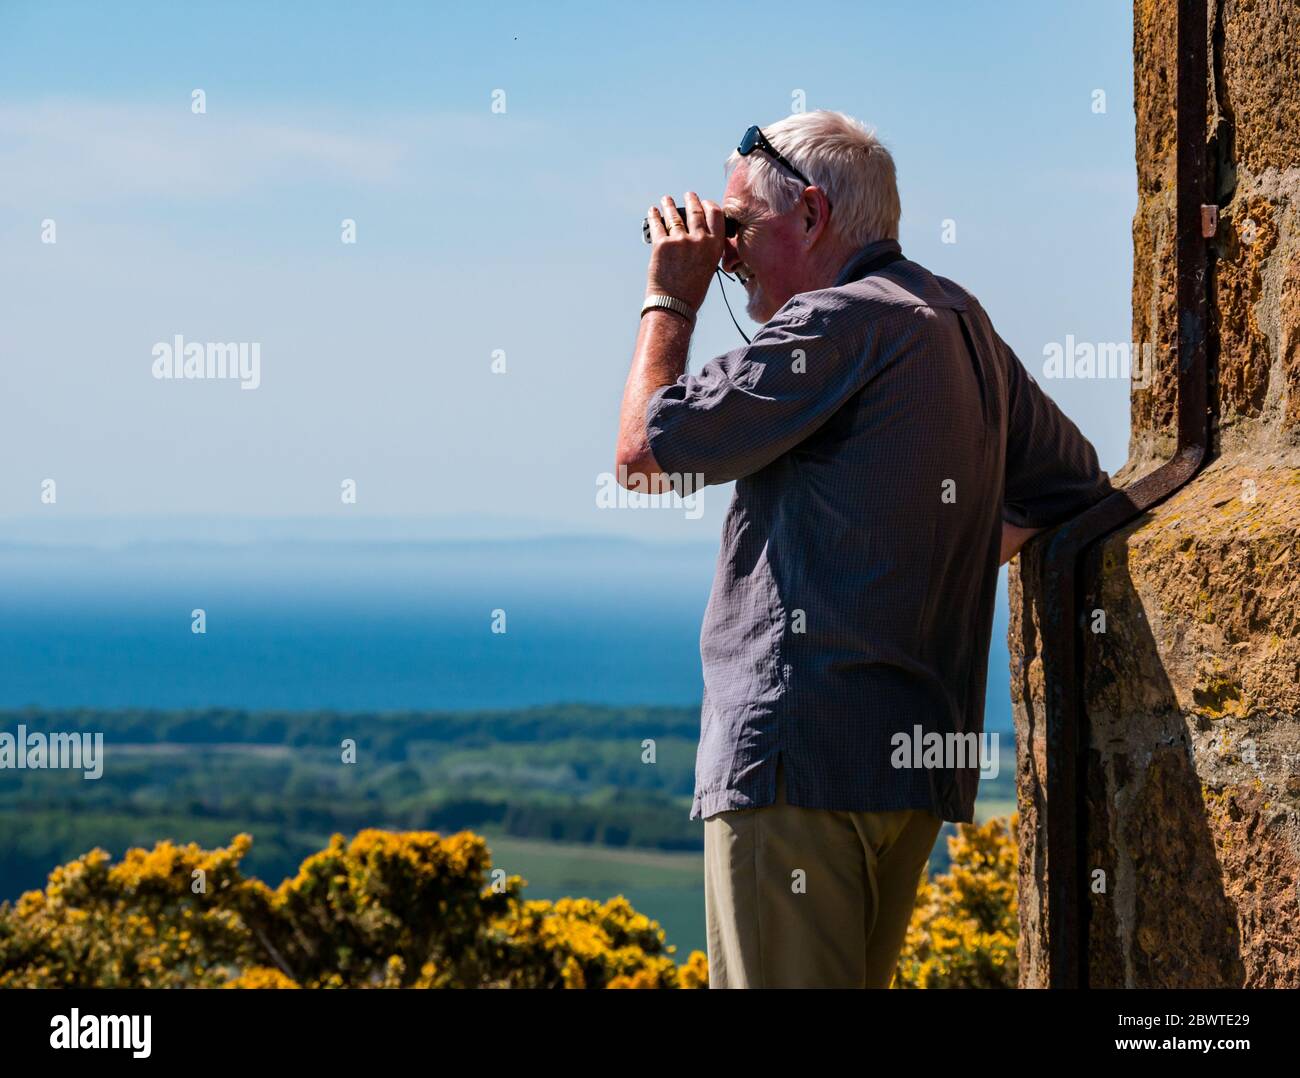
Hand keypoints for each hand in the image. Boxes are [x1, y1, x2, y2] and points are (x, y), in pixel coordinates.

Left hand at [644, 192, 724, 313]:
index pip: (715, 214)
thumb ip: (705, 246)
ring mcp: (680, 241)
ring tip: (666, 200)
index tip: (704, 202)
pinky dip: (654, 216)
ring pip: (674, 216)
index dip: (709, 205)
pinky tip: (653, 211)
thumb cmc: (692, 289)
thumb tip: (695, 230)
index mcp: (715, 246)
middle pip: (695, 211)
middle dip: (691, 200)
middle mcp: (699, 240)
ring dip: (669, 205)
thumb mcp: (709, 266)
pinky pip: (657, 225)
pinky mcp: (662, 244)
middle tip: (688, 194)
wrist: (675, 305)